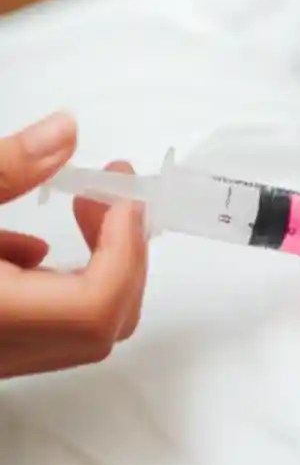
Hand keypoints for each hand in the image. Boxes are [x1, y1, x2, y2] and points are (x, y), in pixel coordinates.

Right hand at [0, 112, 147, 378]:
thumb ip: (6, 167)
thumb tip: (66, 131)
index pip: (94, 306)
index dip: (123, 251)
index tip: (120, 199)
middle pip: (100, 325)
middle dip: (122, 257)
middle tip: (109, 198)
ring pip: (76, 334)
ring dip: (94, 271)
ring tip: (83, 210)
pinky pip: (42, 334)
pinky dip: (56, 289)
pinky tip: (25, 246)